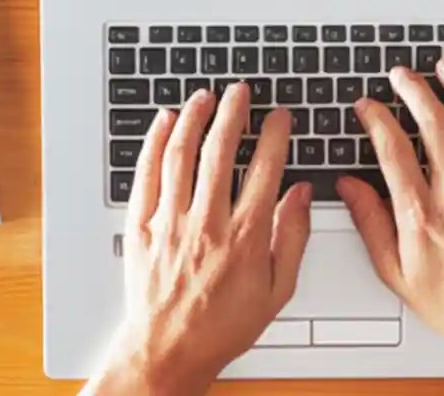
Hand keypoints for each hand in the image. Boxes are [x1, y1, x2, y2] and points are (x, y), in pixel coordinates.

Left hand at [84, 84, 312, 395]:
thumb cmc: (221, 326)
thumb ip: (293, 238)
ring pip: (181, 155)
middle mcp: (206, 225)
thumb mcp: (276, 291)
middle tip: (240, 92)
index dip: (275, 136)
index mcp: (245, 238)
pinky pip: (146, 175)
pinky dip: (154, 143)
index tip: (280, 117)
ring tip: (204, 97)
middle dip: (233, 114)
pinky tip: (164, 123)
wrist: (168, 351)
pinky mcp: (141, 227)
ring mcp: (170, 223)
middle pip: (220, 153)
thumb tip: (302, 195)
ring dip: (194, 119)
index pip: (265, 170)